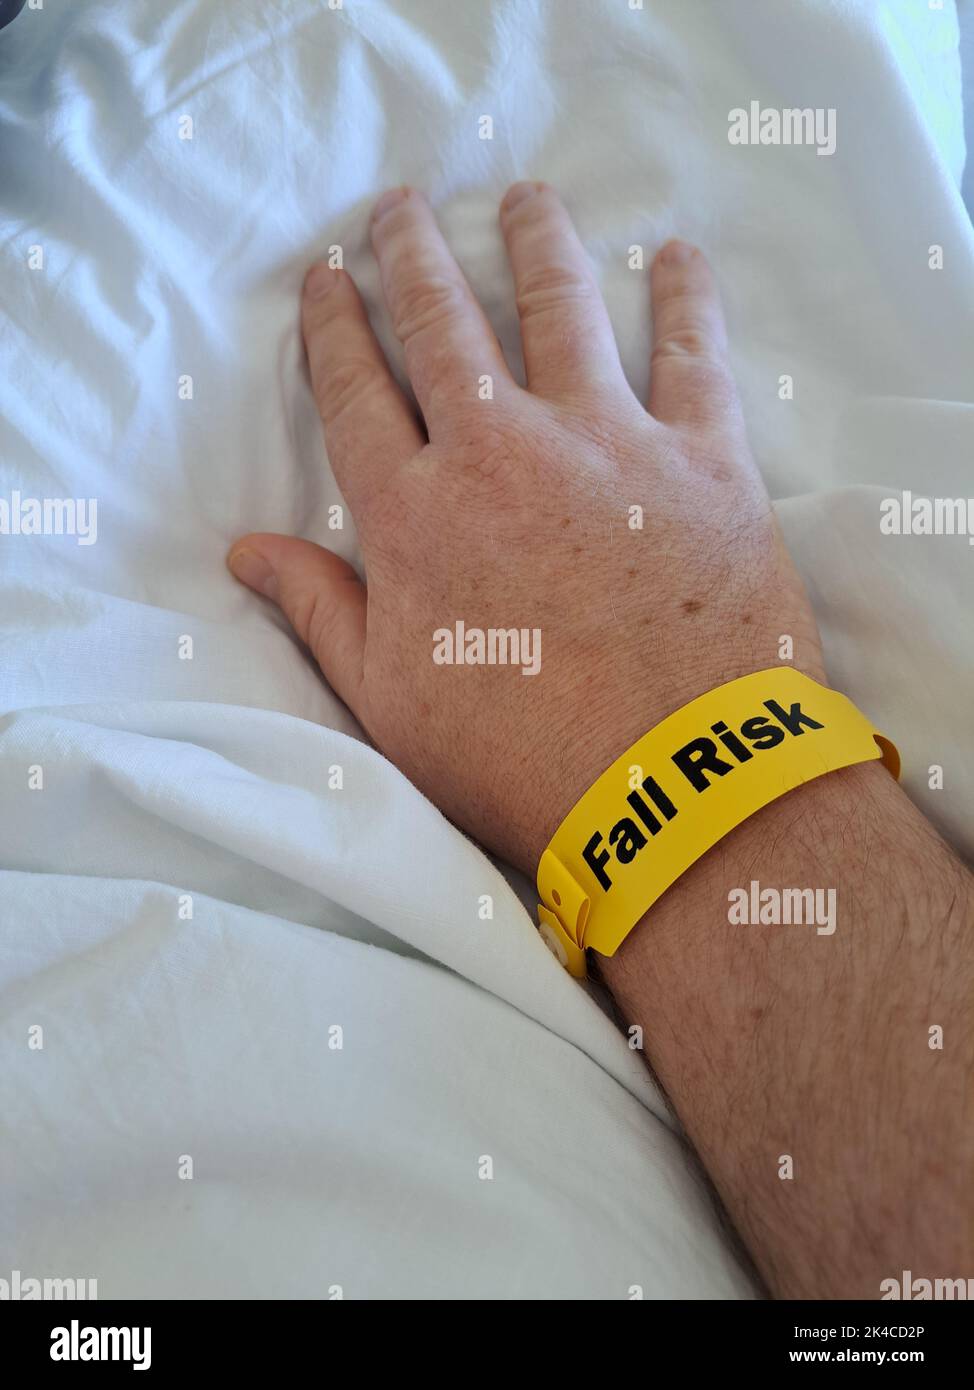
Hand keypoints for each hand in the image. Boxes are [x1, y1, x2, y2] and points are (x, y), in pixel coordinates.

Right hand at [228, 182, 822, 875]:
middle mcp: (502, 454)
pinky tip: (674, 256)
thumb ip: (322, 612)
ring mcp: (607, 445)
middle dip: (413, 257)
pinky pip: (693, 355)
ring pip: (561, 309)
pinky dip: (686, 299)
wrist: (669, 789)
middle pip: (445, 327)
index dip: (336, 330)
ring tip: (522, 198)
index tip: (328, 280)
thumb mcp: (391, 702)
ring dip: (535, 244)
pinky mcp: (704, 461)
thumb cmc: (519, 759)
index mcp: (416, 515)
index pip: (356, 394)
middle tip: (399, 209)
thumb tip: (247, 552)